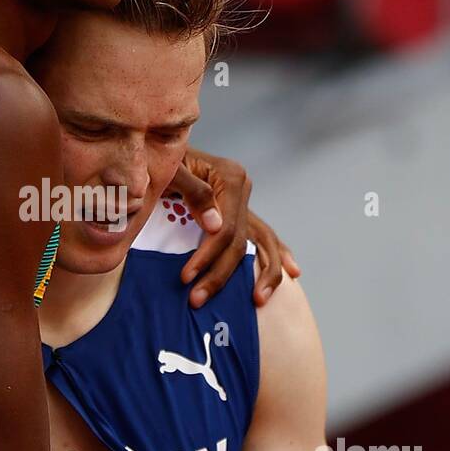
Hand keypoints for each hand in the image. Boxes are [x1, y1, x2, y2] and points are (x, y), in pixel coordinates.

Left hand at [172, 149, 299, 306]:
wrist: (158, 150)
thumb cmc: (159, 160)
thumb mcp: (171, 171)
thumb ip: (193, 192)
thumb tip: (215, 226)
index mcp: (230, 178)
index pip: (225, 228)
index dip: (207, 255)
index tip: (187, 277)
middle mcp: (243, 188)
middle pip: (241, 241)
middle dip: (221, 274)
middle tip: (197, 299)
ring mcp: (244, 200)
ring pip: (261, 242)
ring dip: (263, 274)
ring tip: (258, 300)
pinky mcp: (241, 209)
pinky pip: (263, 235)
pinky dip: (277, 254)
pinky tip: (292, 272)